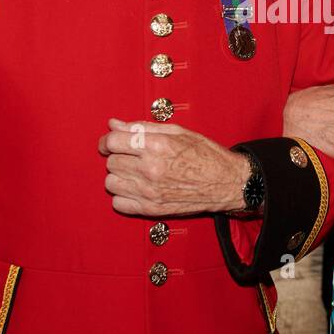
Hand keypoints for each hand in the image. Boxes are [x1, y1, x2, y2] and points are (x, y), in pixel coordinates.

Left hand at [99, 118, 247, 215]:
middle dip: (119, 157)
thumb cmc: (205, 154)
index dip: (107, 141)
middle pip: (111, 162)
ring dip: (120, 176)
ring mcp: (150, 191)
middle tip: (132, 157)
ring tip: (135, 173)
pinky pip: (119, 203)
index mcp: (157, 146)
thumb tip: (114, 124)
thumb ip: (141, 128)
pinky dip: (123, 196)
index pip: (113, 142)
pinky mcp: (151, 209)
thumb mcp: (176, 132)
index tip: (110, 143)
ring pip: (111, 183)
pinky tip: (136, 188)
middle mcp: (150, 169)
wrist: (226, 182)